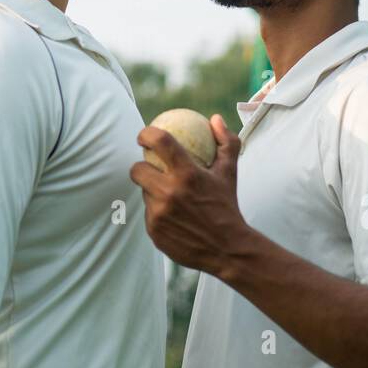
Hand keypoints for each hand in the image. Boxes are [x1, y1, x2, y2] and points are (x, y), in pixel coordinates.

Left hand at [130, 114, 250, 275]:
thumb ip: (226, 142)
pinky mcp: (154, 231)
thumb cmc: (227, 206)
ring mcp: (159, 213)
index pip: (159, 141)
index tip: (145, 135)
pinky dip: (158, 213)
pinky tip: (171, 216)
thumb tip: (215, 119)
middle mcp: (169, 192)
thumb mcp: (230, 173)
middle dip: (141, 167)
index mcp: (187, 174)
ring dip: (153, 192)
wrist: (227, 249)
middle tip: (150, 168)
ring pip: (145, 194)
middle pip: (137, 170)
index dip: (146, 134)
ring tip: (168, 195)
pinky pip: (149, 215)